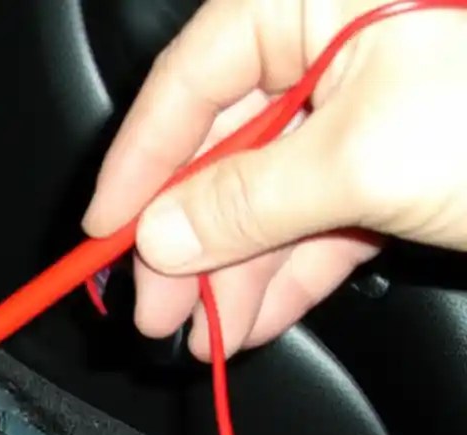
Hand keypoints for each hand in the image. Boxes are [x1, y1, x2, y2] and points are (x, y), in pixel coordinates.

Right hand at [82, 0, 466, 359]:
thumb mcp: (364, 160)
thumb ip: (249, 201)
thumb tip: (162, 234)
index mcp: (315, 1)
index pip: (190, 80)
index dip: (139, 163)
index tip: (105, 231)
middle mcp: (335, 44)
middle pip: (224, 146)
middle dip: (191, 241)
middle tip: (155, 303)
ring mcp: (368, 102)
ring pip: (271, 193)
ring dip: (234, 272)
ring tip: (203, 332)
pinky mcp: (399, 158)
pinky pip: (322, 216)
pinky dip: (289, 271)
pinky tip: (254, 317)